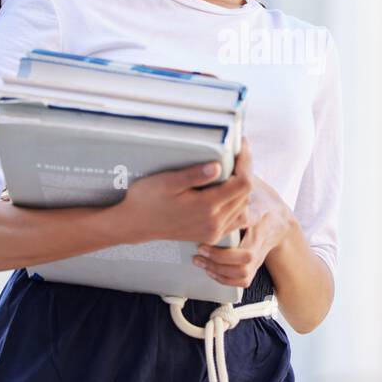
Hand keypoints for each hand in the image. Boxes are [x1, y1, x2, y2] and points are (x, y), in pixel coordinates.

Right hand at [115, 136, 252, 245]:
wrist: (134, 224)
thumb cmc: (147, 199)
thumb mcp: (167, 182)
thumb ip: (194, 175)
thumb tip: (218, 167)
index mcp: (207, 206)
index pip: (243, 183)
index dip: (246, 162)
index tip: (243, 145)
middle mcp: (214, 222)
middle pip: (246, 194)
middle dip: (245, 171)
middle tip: (237, 154)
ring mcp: (213, 231)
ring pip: (243, 207)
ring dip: (242, 189)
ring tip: (232, 171)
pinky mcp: (210, 235)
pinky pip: (235, 221)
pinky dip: (237, 205)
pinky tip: (226, 193)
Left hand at [192, 139, 290, 287]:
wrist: (282, 224)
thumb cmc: (262, 201)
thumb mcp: (254, 183)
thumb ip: (244, 168)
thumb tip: (239, 139)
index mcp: (258, 213)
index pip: (246, 221)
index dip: (224, 228)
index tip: (204, 224)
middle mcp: (260, 236)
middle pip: (245, 255)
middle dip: (220, 255)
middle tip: (198, 247)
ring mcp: (258, 252)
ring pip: (242, 270)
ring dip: (220, 268)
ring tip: (199, 258)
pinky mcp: (253, 262)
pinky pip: (242, 278)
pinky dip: (225, 278)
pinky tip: (207, 269)